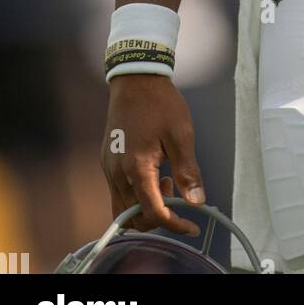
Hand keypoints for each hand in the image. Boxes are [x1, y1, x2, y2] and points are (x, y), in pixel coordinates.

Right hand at [101, 75, 205, 236]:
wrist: (135, 80)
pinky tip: (155, 172)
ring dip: (145, 207)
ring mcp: (109, 168)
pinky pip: (118, 192)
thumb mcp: (181, 135)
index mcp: (137, 168)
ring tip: (167, 182)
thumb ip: (187, 171)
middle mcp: (117, 173)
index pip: (153, 212)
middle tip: (178, 198)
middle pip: (133, 218)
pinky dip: (136, 195)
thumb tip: (196, 201)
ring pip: (122, 208)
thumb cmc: (160, 104)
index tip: (192, 225)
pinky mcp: (107, 162)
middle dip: (157, 219)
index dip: (174, 224)